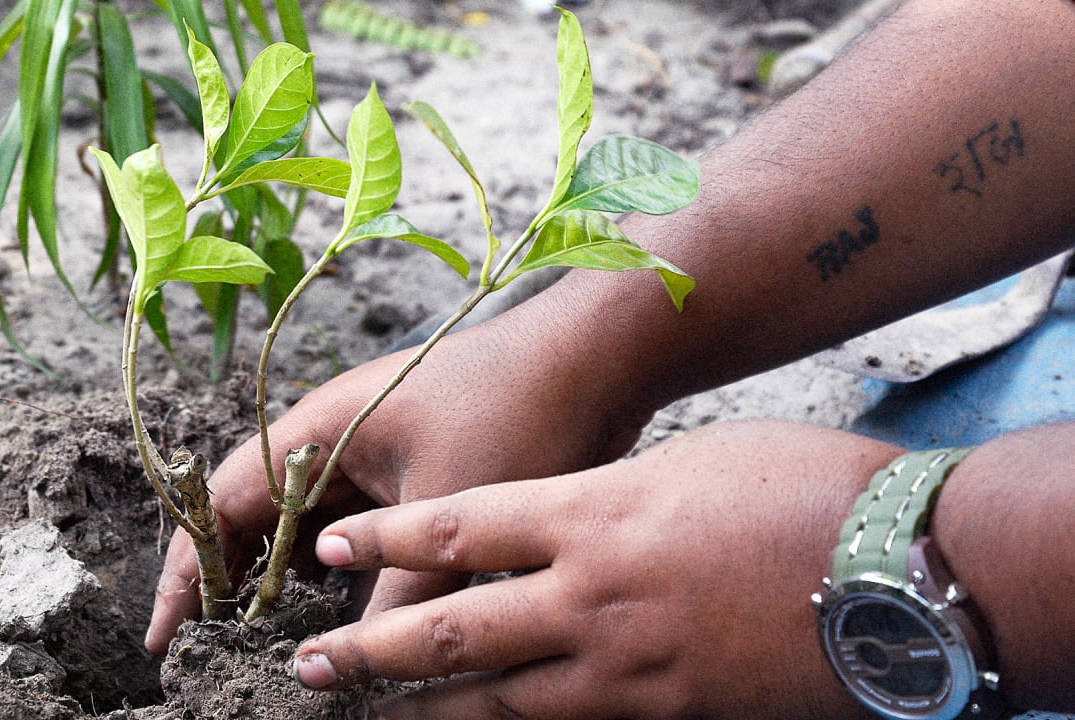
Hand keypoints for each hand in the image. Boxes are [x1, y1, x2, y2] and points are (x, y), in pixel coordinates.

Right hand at [146, 305, 655, 652]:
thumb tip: (351, 667)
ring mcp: (371, 447)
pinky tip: (334, 609)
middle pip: (253, 515)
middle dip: (227, 583)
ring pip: (302, 522)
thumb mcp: (450, 517)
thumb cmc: (520, 412)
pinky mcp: (409, 462)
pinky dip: (332, 564)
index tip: (167, 638)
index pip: (223, 505)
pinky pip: (351, 520)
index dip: (188, 574)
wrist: (596, 358)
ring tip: (260, 645)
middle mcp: (332, 434)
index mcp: (318, 428)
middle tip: (211, 654)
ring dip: (279, 577)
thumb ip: (397, 599)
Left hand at [291, 420, 900, 719]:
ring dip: (427, 709)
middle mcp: (593, 593)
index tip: (333, 552)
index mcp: (594, 512)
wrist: (900, 564)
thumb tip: (565, 514)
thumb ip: (611, 495)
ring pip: (500, 697)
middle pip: (457, 626)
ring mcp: (628, 663)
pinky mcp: (669, 712)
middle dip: (375, 652)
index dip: (388, 542)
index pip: (460, 526)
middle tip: (310, 671)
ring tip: (371, 717)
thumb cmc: (800, 486)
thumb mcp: (688, 464)